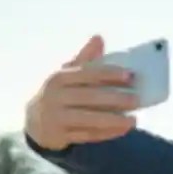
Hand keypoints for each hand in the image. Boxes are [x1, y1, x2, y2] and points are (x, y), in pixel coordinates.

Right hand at [25, 35, 139, 150]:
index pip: (87, 74)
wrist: (36, 121)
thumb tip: (99, 38)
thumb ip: (85, 59)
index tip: (129, 75)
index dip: (108, 74)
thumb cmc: (59, 93)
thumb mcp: (67, 74)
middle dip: (115, 99)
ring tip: (134, 120)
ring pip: (89, 119)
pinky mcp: (60, 136)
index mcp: (59, 78)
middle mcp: (55, 97)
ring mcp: (56, 118)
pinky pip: (87, 135)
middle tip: (137, 100)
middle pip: (89, 97)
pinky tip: (122, 130)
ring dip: (113, 120)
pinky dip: (106, 133)